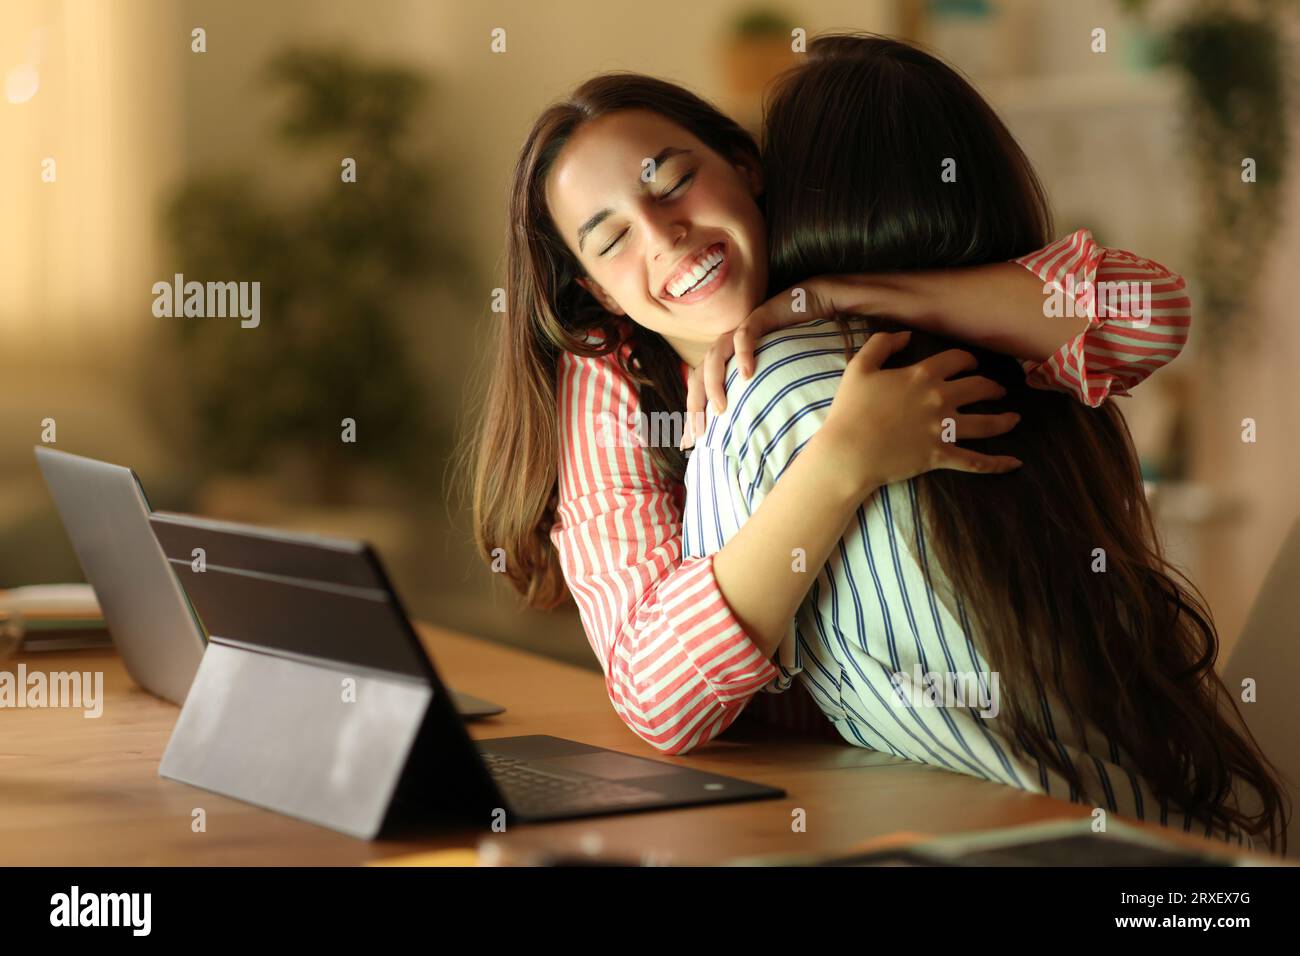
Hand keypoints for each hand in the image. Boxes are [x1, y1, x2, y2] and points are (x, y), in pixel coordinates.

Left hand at [684, 276, 876, 446]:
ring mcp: (742, 331)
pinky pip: (743, 335)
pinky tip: (747, 374)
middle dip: (694, 404)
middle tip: (698, 432)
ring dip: (713, 384)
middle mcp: (730, 348)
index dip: (693, 414)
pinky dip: (742, 354)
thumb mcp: (780, 379)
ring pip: (714, 357)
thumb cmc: (801, 344)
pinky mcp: (758, 317)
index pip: (701, 388)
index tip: (688, 443)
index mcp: (730, 362)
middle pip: (699, 375)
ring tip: (721, 408)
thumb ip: (768, 400)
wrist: (818, 303)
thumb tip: (766, 437)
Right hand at [812, 330, 1022, 499]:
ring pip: (986, 423)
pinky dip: (997, 464)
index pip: (958, 359)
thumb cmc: (850, 409)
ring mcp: (944, 429)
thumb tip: (906, 335)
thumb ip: (881, 344)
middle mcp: (940, 399)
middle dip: (993, 387)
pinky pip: (976, 461)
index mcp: (922, 375)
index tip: (971, 364)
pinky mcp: (941, 456)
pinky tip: (1014, 463)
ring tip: (1014, 418)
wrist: (848, 451)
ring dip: (1004, 420)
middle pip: (980, 387)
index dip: (968, 359)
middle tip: (998, 390)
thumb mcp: (859, 367)